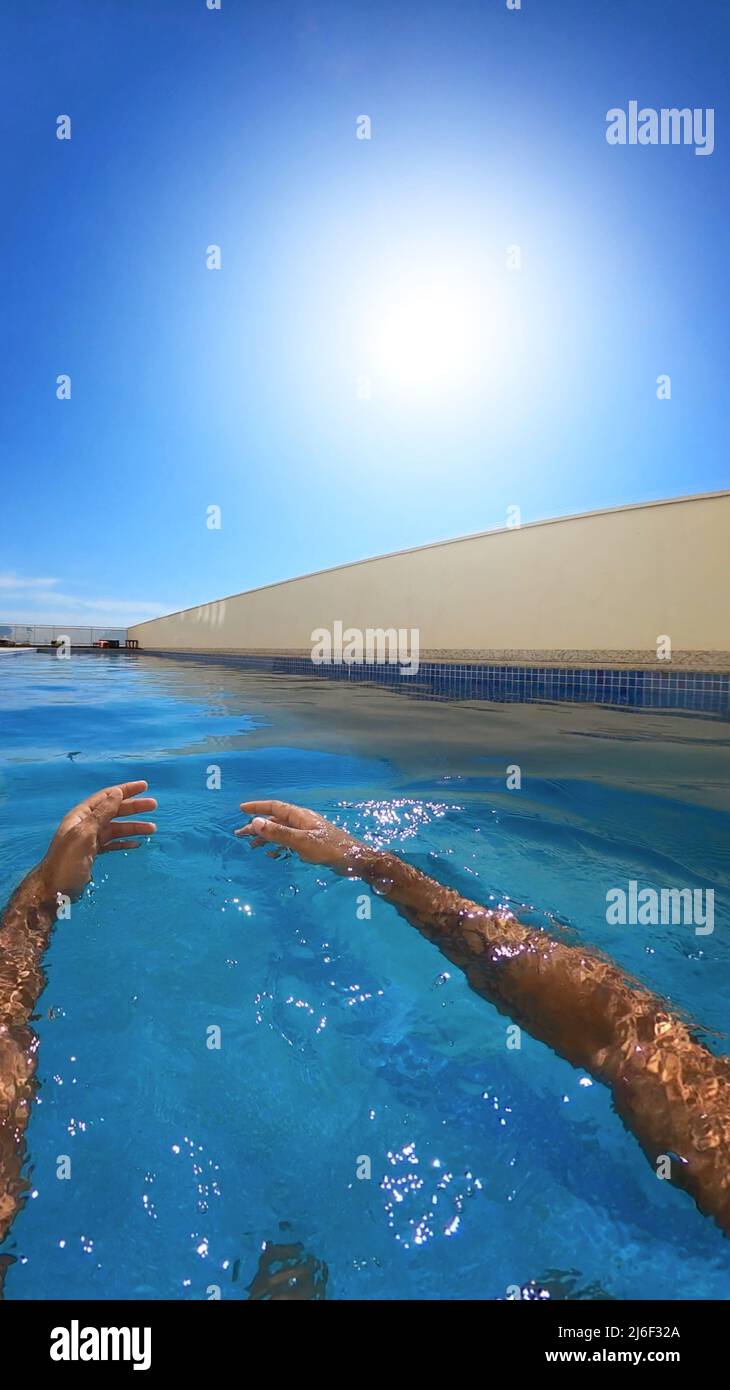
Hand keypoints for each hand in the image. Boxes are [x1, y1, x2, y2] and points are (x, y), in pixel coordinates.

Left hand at [38, 781, 156, 899]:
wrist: (54, 889)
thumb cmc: (67, 862)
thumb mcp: (84, 835)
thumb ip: (101, 814)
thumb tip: (117, 793)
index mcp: (81, 816)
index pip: (107, 797)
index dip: (125, 790)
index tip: (144, 786)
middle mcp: (86, 825)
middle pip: (114, 811)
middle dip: (133, 807)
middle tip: (154, 805)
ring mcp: (90, 840)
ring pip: (116, 828)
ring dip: (133, 827)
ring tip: (152, 828)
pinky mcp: (93, 853)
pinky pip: (113, 843)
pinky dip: (125, 841)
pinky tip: (137, 843)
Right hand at [235, 800, 362, 872]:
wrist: (353, 860)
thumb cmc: (330, 848)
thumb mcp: (302, 841)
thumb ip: (279, 833)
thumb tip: (256, 822)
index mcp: (300, 816)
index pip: (275, 807)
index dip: (258, 807)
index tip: (242, 809)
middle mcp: (302, 822)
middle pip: (275, 820)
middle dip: (258, 826)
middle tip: (240, 834)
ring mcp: (306, 833)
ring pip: (281, 832)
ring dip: (266, 838)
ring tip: (252, 846)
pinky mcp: (310, 844)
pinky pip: (289, 842)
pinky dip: (278, 846)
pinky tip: (272, 854)